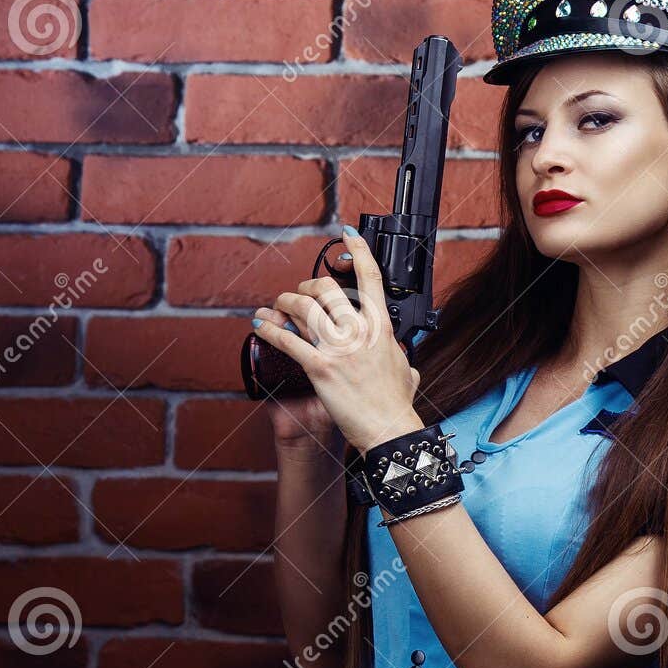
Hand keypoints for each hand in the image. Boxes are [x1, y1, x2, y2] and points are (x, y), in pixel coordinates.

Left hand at [250, 225, 422, 452]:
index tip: (348, 236)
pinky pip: (286, 340)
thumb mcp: (407, 370)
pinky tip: (260, 325)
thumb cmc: (397, 405)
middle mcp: (359, 332)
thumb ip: (401, 356)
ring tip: (277, 308)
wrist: (389, 430)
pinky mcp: (319, 368)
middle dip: (306, 285)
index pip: (371, 279)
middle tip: (300, 293)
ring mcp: (339, 349)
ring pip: (302, 307)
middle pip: (326, 288)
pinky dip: (268, 329)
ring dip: (283, 303)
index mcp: (381, 328)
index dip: (359, 252)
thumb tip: (405, 358)